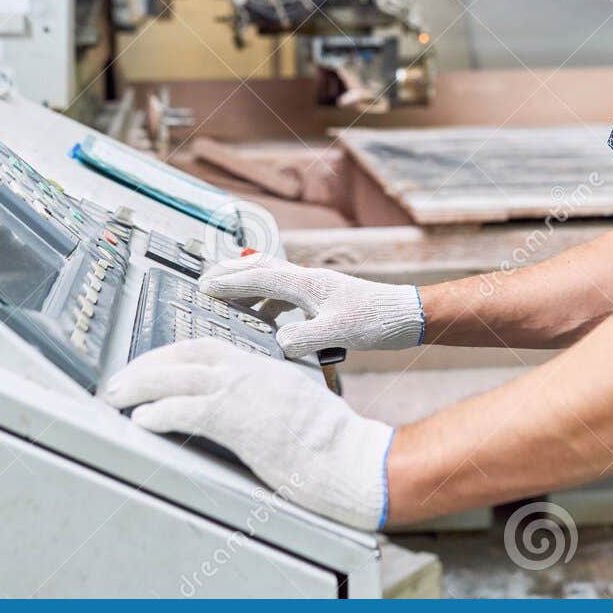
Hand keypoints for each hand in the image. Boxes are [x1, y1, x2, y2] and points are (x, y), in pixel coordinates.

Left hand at [102, 340, 393, 530]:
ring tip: (116, 398)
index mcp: (262, 365)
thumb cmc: (329, 440)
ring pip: (177, 378)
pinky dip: (159, 413)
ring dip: (139, 386)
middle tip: (118, 381)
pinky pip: (186, 410)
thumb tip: (244, 407)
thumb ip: (266, 396)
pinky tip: (143, 421)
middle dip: (144, 365)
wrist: (348, 457)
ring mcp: (242, 392)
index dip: (169, 353)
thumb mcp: (294, 402)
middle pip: (183, 355)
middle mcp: (248, 371)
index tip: (148, 364)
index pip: (205, 346)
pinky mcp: (237, 420)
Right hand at [198, 254, 423, 356]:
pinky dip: (270, 300)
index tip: (204, 286)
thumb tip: (277, 343)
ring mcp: (318, 288)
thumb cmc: (378, 321)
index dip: (230, 281)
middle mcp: (309, 280)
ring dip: (250, 286)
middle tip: (207, 279)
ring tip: (230, 298)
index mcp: (307, 284)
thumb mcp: (339, 333)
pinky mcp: (326, 299)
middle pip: (263, 269)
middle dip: (233, 273)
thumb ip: (305, 338)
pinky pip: (288, 294)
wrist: (408, 316)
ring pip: (274, 280)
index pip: (260, 276)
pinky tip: (270, 318)